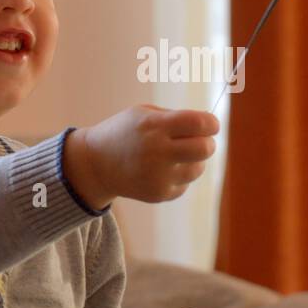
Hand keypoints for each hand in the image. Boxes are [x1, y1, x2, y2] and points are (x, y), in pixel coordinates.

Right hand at [64, 105, 219, 208]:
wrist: (96, 164)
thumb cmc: (126, 131)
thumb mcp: (145, 113)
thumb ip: (177, 117)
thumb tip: (211, 127)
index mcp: (154, 126)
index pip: (199, 123)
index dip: (211, 123)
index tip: (210, 124)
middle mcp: (157, 151)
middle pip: (205, 148)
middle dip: (208, 142)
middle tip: (201, 140)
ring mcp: (158, 176)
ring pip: (199, 168)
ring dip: (194, 160)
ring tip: (176, 155)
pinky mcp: (159, 194)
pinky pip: (185, 183)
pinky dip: (180, 175)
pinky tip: (161, 169)